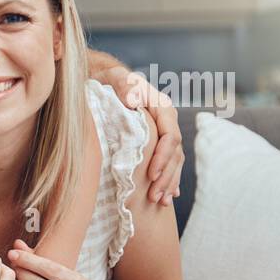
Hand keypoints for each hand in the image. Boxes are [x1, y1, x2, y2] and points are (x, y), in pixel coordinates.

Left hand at [102, 67, 183, 207]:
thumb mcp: (115, 78)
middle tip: (155, 197)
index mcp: (162, 108)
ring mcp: (163, 134)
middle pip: (175, 153)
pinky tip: (165, 197)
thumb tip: (135, 101)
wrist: (105, 82)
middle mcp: (166, 122)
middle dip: (166, 176)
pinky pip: (167, 163)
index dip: (162, 156)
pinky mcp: (156, 143)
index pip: (169, 136)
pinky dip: (167, 180)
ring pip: (174, 161)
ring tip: (160, 202)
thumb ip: (125, 85)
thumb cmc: (110, 80)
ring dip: (168, 182)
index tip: (151, 174)